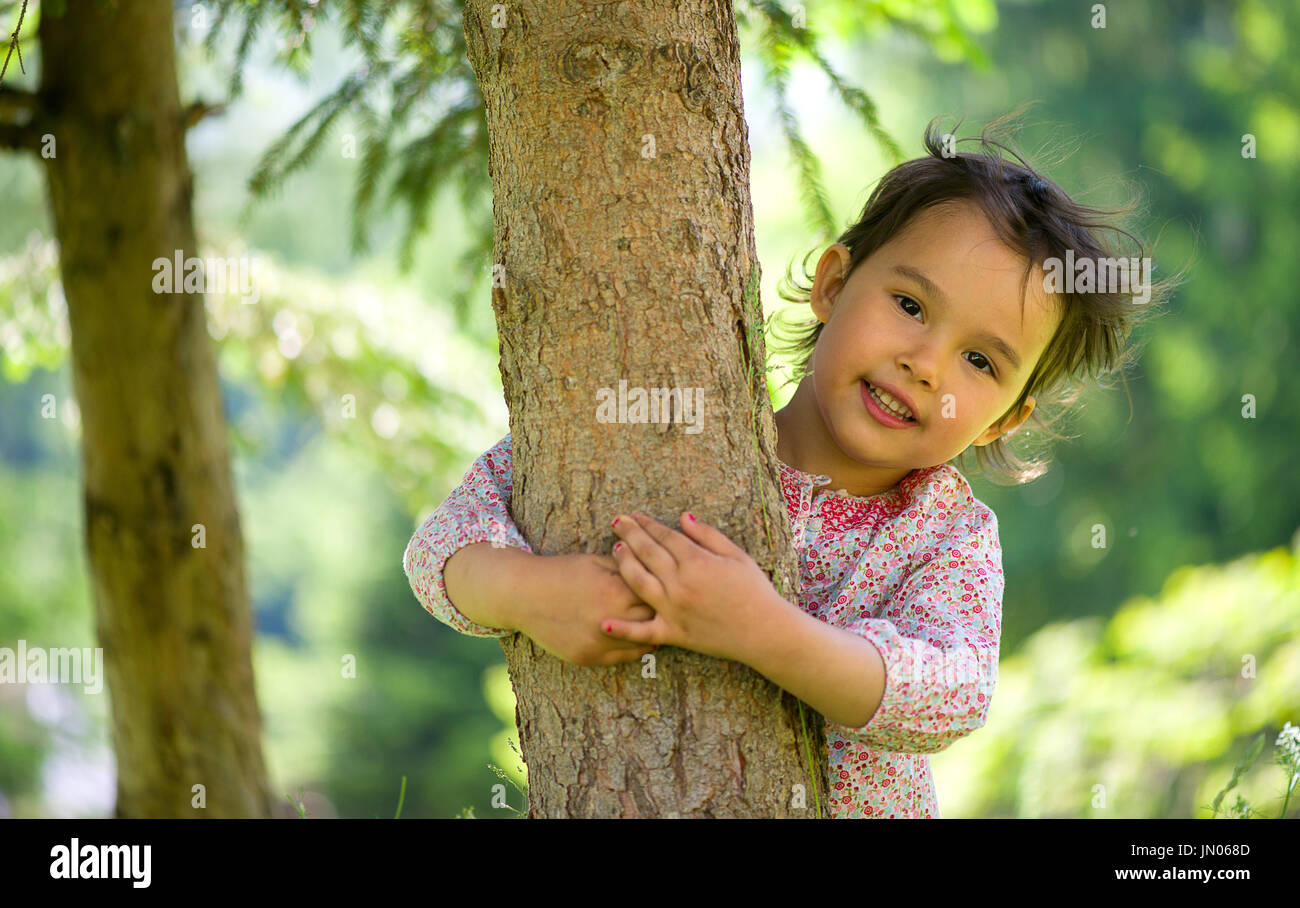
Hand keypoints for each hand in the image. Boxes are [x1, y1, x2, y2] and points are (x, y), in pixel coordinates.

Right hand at [517, 551, 658, 667]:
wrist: (524, 594)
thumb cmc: (562, 572)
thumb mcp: (597, 562)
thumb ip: (627, 568)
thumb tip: (653, 570)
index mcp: (615, 591)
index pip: (655, 595)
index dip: (664, 592)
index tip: (671, 590)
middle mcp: (609, 620)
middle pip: (652, 621)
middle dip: (661, 615)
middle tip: (673, 611)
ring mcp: (598, 643)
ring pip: (641, 644)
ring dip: (652, 635)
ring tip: (662, 628)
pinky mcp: (587, 658)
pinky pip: (622, 659)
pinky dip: (635, 650)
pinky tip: (641, 641)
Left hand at [604, 512, 777, 662]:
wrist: (765, 631)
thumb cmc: (755, 591)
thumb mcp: (736, 556)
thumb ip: (707, 535)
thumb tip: (683, 517)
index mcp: (697, 562)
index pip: (664, 537)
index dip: (648, 524)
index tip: (637, 515)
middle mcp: (680, 584)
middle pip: (647, 554)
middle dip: (630, 535)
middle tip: (618, 522)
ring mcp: (674, 610)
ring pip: (638, 583)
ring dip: (624, 565)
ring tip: (615, 551)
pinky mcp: (674, 634)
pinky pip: (643, 632)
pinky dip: (623, 629)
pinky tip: (605, 623)